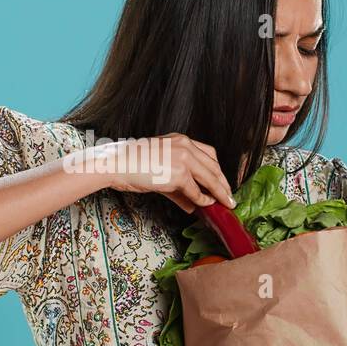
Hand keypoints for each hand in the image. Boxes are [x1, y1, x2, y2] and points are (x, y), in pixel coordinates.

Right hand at [91, 133, 234, 213]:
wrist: (117, 164)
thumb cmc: (132, 166)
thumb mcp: (159, 171)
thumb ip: (179, 187)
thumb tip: (193, 204)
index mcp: (181, 140)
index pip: (209, 153)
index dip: (218, 170)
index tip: (222, 181)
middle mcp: (185, 146)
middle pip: (214, 166)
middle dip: (223, 183)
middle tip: (229, 197)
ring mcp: (183, 159)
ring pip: (210, 178)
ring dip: (219, 193)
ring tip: (224, 203)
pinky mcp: (179, 174)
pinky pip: (196, 191)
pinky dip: (203, 200)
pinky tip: (205, 205)